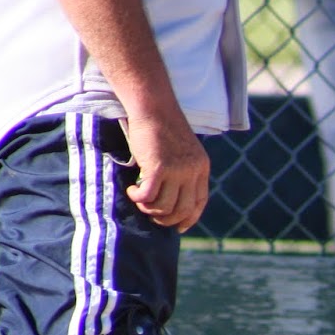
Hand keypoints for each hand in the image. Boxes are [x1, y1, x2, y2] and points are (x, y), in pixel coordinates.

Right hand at [121, 113, 209, 231]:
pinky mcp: (159, 167)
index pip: (200, 202)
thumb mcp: (181, 150)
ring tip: (139, 200)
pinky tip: (132, 192)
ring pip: (164, 206)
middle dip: (166, 219)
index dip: (189, 218)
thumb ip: (182, 171)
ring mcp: (177, 170)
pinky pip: (148, 196)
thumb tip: (173, 196)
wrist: (153, 107)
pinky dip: (139, 198)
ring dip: (149, 208)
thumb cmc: (162, 127)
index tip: (178, 227)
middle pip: (183, 209)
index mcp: (201, 168)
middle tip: (152, 215)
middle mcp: (193, 171)